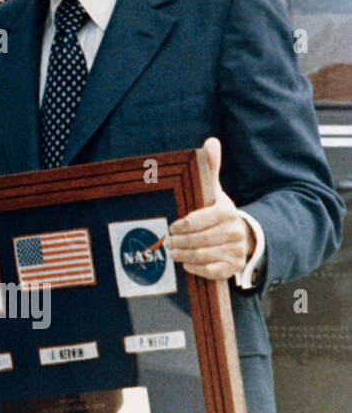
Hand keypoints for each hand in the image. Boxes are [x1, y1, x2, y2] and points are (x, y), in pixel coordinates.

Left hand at [167, 137, 255, 279]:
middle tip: (167, 242)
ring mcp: (235, 251)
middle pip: (199, 240)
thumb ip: (211, 168)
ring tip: (172, 251)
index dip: (183, 225)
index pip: (200, 220)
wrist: (246, 236)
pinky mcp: (233, 267)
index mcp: (227, 212)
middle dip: (179, 242)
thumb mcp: (216, 190)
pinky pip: (211, 271)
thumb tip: (211, 141)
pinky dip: (196, 269)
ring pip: (203, 255)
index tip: (173, 226)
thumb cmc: (221, 212)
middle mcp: (234, 232)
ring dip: (183, 255)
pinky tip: (186, 264)